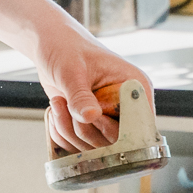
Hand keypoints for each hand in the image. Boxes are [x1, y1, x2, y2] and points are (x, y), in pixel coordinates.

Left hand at [38, 36, 149, 153]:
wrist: (50, 45)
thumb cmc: (66, 48)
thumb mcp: (72, 71)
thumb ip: (81, 96)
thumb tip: (90, 117)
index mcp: (135, 87)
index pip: (141, 124)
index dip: (119, 132)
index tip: (92, 121)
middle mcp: (127, 106)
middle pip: (117, 141)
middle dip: (86, 131)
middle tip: (66, 106)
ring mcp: (109, 117)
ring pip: (96, 147)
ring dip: (70, 132)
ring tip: (58, 104)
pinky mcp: (92, 125)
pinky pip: (80, 146)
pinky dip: (63, 135)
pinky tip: (56, 112)